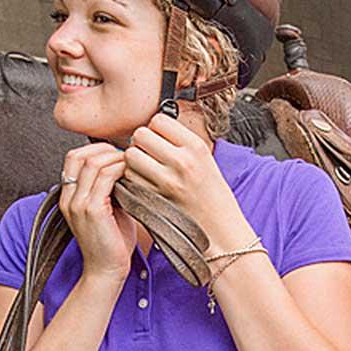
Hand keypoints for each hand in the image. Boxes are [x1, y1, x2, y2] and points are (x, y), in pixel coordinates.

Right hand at [59, 142, 135, 278]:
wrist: (106, 272)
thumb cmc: (112, 243)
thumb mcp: (107, 210)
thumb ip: (109, 188)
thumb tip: (126, 166)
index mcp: (68, 197)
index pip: (73, 157)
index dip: (95, 149)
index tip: (117, 154)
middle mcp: (69, 198)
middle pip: (81, 155)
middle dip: (107, 150)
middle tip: (127, 156)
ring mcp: (78, 204)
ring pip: (93, 163)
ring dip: (116, 158)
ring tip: (132, 165)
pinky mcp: (92, 210)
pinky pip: (105, 177)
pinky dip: (121, 169)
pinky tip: (132, 176)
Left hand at [122, 112, 237, 235]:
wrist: (220, 230)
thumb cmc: (212, 195)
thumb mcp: (204, 160)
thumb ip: (180, 142)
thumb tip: (152, 127)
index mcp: (196, 146)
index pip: (159, 120)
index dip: (155, 129)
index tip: (159, 140)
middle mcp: (182, 161)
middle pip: (140, 135)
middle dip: (141, 143)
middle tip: (148, 155)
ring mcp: (167, 181)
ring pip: (130, 155)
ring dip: (133, 161)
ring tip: (146, 170)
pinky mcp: (155, 199)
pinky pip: (130, 178)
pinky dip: (132, 179)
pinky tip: (145, 184)